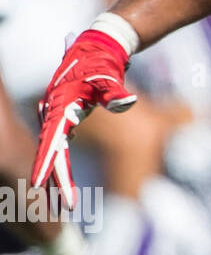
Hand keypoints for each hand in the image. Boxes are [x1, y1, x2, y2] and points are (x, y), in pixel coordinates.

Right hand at [33, 30, 137, 210]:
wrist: (97, 47)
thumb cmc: (102, 62)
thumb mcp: (109, 75)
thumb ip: (115, 92)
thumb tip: (126, 103)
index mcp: (60, 108)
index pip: (52, 142)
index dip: (47, 164)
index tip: (39, 184)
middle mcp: (54, 114)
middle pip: (52, 152)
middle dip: (56, 179)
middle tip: (67, 207)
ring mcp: (57, 115)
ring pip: (54, 151)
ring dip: (57, 176)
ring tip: (64, 204)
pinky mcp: (63, 116)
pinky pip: (59, 145)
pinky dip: (60, 164)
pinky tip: (63, 183)